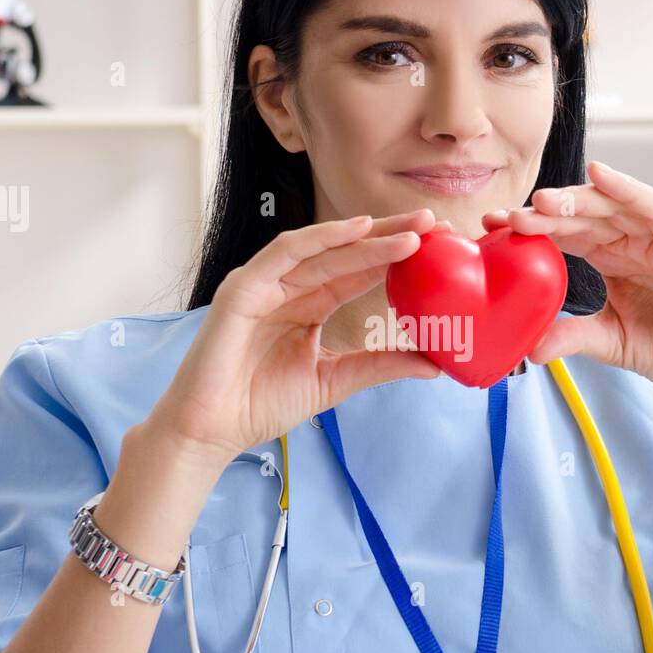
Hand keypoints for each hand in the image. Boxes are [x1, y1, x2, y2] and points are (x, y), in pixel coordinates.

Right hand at [148, 210, 444, 463]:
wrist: (213, 429)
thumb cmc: (262, 404)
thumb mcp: (336, 380)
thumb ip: (380, 365)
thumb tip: (436, 363)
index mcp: (310, 305)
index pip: (360, 272)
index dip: (397, 257)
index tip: (439, 246)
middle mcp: (289, 287)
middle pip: (346, 253)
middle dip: (390, 236)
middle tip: (434, 223)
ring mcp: (265, 284)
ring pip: (322, 250)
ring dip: (366, 237)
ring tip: (409, 231)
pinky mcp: (243, 288)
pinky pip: (284, 254)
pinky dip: (320, 239)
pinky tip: (355, 231)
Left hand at [480, 161, 652, 412]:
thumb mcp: (609, 342)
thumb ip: (572, 337)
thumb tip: (528, 349)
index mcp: (612, 259)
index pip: (565, 234)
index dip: (531, 228)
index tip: (492, 228)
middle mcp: (632, 243)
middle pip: (583, 216)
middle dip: (545, 213)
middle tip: (507, 216)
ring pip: (612, 206)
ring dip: (577, 199)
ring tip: (542, 201)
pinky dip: (627, 188)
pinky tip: (599, 176)